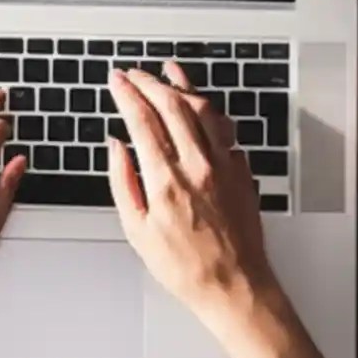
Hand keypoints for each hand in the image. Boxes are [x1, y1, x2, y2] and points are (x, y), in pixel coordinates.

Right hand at [106, 63, 275, 321]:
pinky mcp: (241, 171)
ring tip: (168, 71)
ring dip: (183, 85)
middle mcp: (197, 165)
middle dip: (149, 81)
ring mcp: (224, 165)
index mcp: (166, 179)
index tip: (116, 80)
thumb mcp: (136, 230)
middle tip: (134, 73)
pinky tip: (201, 104)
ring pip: (203, 109)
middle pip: (172, 105)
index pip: (142, 120)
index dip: (127, 93)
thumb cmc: (185, 267)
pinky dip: (208, 108)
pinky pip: (225, 128)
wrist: (235, 287)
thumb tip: (115, 147)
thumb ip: (122, 181)